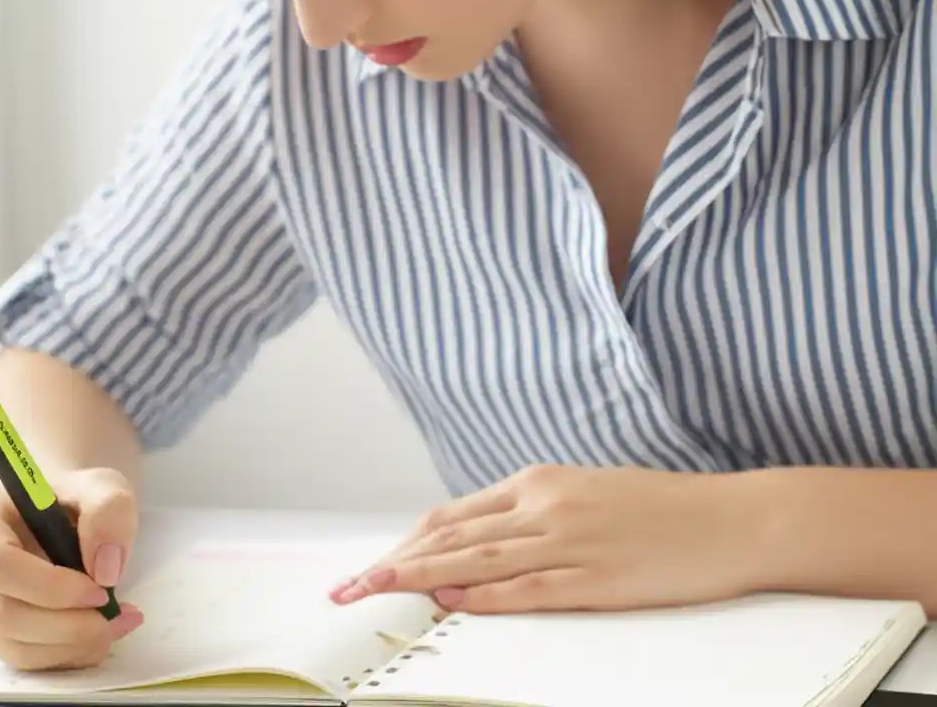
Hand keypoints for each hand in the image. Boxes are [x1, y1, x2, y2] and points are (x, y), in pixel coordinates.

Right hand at [0, 467, 144, 669]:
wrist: (57, 515)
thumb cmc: (73, 499)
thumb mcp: (103, 487)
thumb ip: (109, 512)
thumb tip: (105, 569)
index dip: (51, 588)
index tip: (100, 591)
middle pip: (3, 613)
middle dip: (68, 626)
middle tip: (118, 617)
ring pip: (12, 644)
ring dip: (71, 646)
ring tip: (115, 625)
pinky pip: (20, 656)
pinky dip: (64, 654)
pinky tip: (96, 635)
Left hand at [329, 464, 758, 613]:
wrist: (736, 519)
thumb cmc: (663, 509)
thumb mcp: (586, 494)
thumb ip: (533, 513)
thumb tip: (482, 542)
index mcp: (539, 481)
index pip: (452, 516)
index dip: (406, 543)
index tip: (373, 566)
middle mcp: (545, 504)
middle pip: (451, 537)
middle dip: (394, 564)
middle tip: (350, 587)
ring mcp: (571, 539)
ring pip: (476, 561)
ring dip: (418, 579)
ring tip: (375, 595)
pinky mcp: (598, 576)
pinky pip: (527, 588)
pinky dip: (481, 598)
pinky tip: (449, 605)